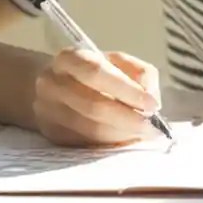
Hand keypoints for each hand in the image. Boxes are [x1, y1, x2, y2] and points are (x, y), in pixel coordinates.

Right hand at [33, 48, 162, 147]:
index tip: (151, 103)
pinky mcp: (53, 135)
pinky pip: (87, 143)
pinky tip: (126, 137)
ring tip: (144, 133)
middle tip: (153, 126)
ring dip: (123, 134)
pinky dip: (112, 143)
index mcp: (68, 59)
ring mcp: (48, 112)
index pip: (95, 72)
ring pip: (92, 130)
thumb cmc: (92, 73)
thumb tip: (151, 99)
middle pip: (94, 105)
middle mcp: (52, 84)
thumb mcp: (116, 61)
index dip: (126, 89)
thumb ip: (139, 73)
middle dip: (129, 118)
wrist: (53, 87)